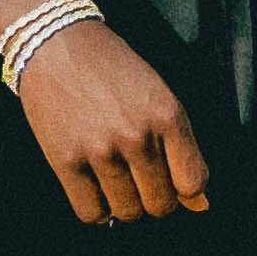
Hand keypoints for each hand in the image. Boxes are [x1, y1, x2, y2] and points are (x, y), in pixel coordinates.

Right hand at [0, 0, 210, 223]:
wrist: (58, 43)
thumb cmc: (113, 68)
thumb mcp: (158, 95)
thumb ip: (180, 146)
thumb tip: (198, 203)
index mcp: (168, 116)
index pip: (193, 183)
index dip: (186, 191)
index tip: (173, 182)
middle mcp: (137, 136)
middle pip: (160, 205)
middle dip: (155, 199)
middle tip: (142, 181)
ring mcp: (100, 151)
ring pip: (128, 212)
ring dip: (126, 204)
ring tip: (117, 181)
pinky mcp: (65, 161)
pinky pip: (91, 213)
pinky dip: (97, 210)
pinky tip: (96, 189)